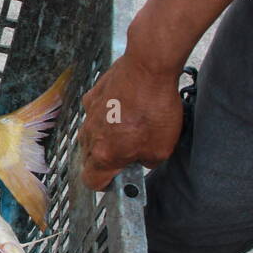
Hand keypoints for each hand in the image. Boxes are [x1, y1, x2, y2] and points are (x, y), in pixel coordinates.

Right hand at [79, 50, 183, 190]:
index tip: (115, 180)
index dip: (103, 184)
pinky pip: (96, 111)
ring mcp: (89, 114)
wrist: (148, 67)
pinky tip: (126, 105)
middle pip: (90, 158)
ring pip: (92, 134)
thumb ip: (147, 162)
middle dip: (106, 159)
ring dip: (106, 135)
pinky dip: (108, 112)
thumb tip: (143, 161)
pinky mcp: (93, 95)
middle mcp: (91, 137)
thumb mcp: (163, 148)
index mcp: (105, 155)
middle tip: (128, 152)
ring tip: (129, 125)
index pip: (91, 181)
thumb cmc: (155, 108)